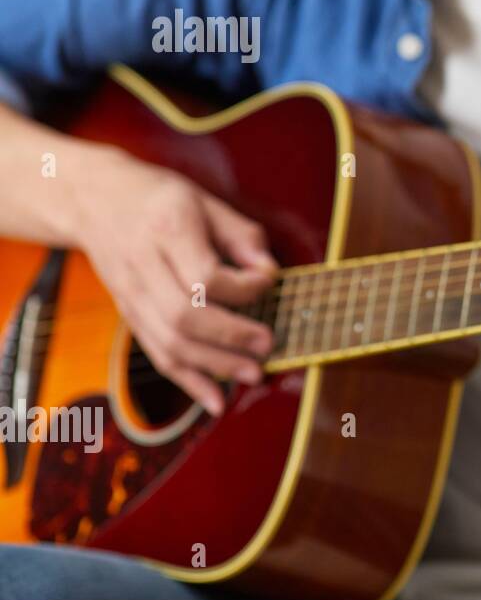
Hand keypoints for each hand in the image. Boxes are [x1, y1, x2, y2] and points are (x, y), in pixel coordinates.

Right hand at [74, 151, 277, 415]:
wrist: (92, 201)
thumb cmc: (158, 198)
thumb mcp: (204, 200)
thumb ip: (240, 235)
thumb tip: (270, 270)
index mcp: (165, 230)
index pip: (204, 275)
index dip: (243, 287)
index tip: (268, 281)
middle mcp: (142, 266)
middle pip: (184, 316)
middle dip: (232, 336)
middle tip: (268, 343)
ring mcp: (130, 295)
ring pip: (169, 343)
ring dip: (216, 365)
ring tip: (254, 373)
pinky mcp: (129, 315)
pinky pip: (157, 355)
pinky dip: (188, 382)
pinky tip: (216, 401)